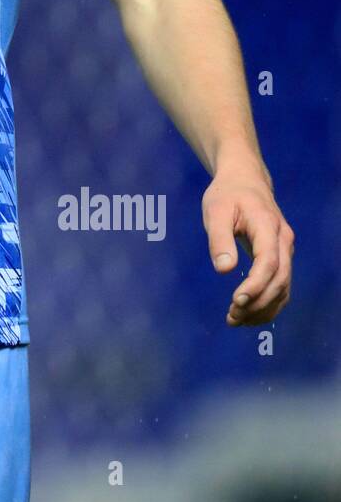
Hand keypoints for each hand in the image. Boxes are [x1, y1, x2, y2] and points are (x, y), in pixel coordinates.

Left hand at [203, 172, 293, 326]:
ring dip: (263, 308)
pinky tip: (249, 314)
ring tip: (236, 320)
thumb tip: (224, 270)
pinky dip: (268, 303)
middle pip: (280, 279)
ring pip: (283, 286)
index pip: (269, 261)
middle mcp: (283, 241)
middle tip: (232, 317)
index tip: (236, 301)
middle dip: (258, 302)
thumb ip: (219, 239)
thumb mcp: (215, 210)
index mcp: (267, 226)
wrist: (245, 180)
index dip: (256, 284)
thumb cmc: (227, 194)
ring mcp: (286, 250)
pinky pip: (281, 285)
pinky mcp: (281, 257)